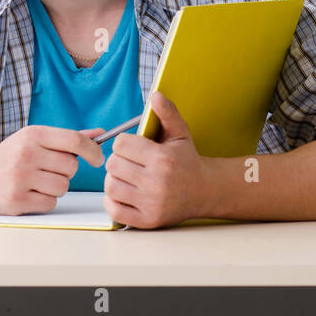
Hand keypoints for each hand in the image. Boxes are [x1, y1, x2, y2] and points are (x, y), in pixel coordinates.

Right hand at [0, 125, 104, 214]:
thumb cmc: (7, 158)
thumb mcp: (32, 140)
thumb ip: (65, 139)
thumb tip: (99, 133)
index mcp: (32, 135)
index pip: (74, 140)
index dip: (92, 150)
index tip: (98, 159)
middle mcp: (26, 154)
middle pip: (71, 167)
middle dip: (66, 171)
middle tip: (49, 170)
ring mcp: (20, 178)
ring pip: (63, 186)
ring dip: (56, 187)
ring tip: (37, 182)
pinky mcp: (16, 200)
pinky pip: (50, 203)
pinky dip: (44, 200)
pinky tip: (29, 193)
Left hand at [103, 91, 211, 228]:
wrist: (204, 191)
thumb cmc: (188, 161)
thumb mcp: (181, 134)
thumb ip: (167, 113)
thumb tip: (155, 95)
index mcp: (162, 159)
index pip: (120, 145)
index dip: (124, 144)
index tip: (132, 147)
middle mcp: (156, 182)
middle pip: (113, 165)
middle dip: (119, 160)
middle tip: (129, 162)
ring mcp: (151, 203)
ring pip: (110, 186)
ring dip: (114, 179)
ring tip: (126, 177)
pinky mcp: (146, 220)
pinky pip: (114, 210)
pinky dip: (113, 201)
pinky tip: (124, 193)